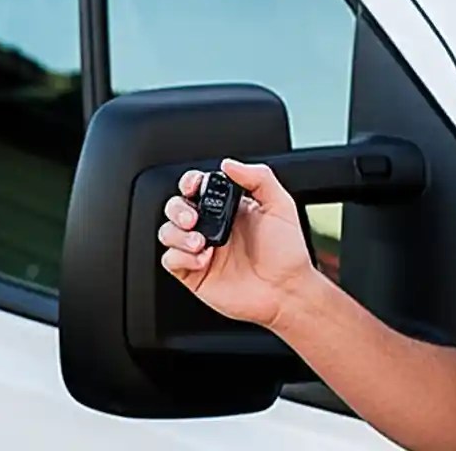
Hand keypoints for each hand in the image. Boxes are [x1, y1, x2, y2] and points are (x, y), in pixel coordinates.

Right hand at [159, 158, 314, 327]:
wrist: (286, 290)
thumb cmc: (287, 253)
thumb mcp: (280, 205)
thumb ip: (259, 178)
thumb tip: (229, 164)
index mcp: (230, 208)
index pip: (198, 188)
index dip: (190, 182)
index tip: (193, 185)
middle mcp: (213, 227)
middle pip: (176, 207)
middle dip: (177, 209)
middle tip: (192, 218)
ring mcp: (201, 251)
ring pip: (168, 232)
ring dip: (177, 234)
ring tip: (201, 242)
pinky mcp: (194, 273)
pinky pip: (170, 260)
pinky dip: (180, 257)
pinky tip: (202, 260)